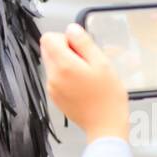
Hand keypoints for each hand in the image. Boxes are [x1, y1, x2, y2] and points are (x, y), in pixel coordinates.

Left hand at [40, 22, 128, 141]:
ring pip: (52, 62)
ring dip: (66, 62)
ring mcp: (51, 87)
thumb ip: (84, 43)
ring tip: (86, 74)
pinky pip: (55, 76)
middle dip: (65, 49)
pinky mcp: (54, 96)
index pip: (48, 38)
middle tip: (86, 61)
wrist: (105, 127)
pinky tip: (83, 84)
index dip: (65, 38)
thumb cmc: (108, 96)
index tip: (81, 48)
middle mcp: (52, 76)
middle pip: (47, 49)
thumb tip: (71, 29)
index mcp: (63, 65)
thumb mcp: (102, 63)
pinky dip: (66, 75)